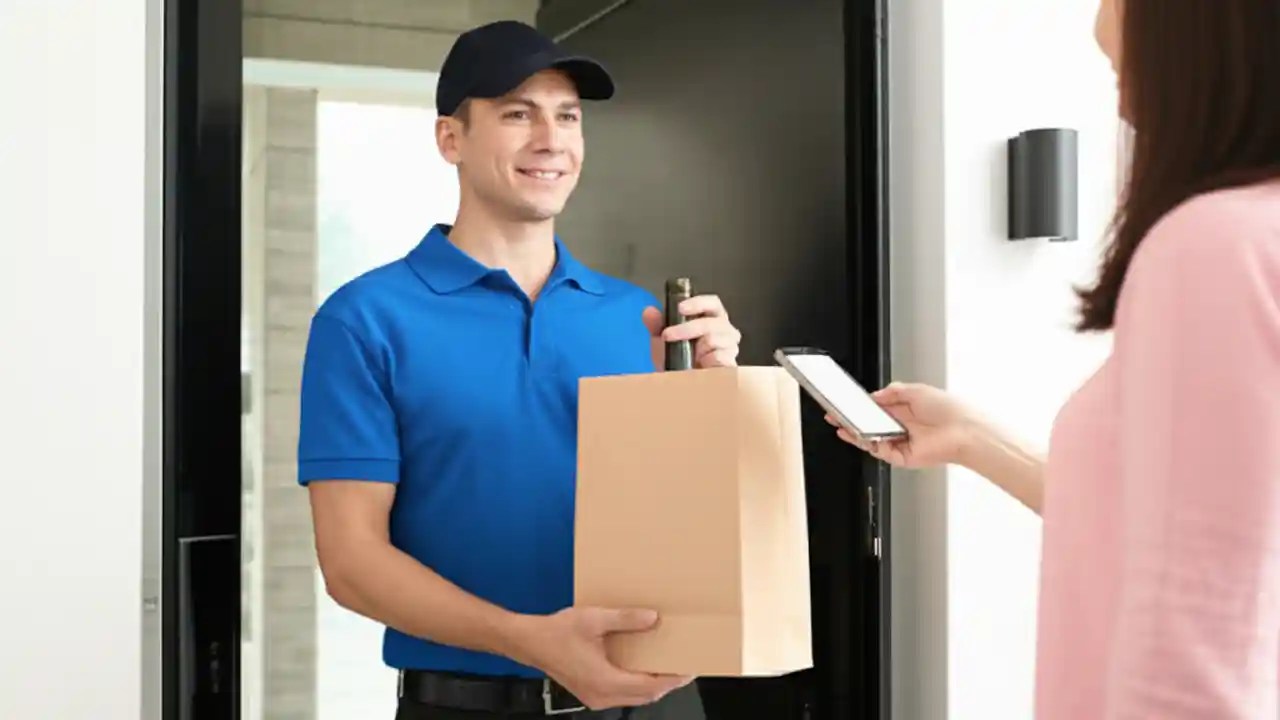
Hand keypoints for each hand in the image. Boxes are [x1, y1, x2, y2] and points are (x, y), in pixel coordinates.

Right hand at [513, 606, 693, 709]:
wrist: (529, 642)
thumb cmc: (556, 632)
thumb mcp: (594, 619)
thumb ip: (626, 619)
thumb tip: (653, 618)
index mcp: (605, 680)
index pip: (650, 686)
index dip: (673, 679)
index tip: (689, 668)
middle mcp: (602, 695)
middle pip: (646, 696)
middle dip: (667, 683)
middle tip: (684, 665)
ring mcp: (596, 698)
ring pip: (635, 698)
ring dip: (653, 685)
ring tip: (667, 665)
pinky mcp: (591, 694)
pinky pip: (623, 695)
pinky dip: (638, 685)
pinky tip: (642, 668)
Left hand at [642, 294, 741, 368]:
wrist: (681, 385)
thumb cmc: (677, 358)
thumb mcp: (662, 341)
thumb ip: (656, 325)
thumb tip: (649, 311)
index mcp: (711, 318)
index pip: (712, 303)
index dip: (699, 303)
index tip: (680, 308)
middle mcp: (725, 330)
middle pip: (712, 321)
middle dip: (687, 328)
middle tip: (667, 335)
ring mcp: (730, 347)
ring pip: (714, 338)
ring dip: (696, 346)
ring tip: (688, 356)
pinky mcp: (731, 364)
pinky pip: (720, 357)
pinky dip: (707, 360)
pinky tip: (700, 365)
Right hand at [826, 381, 979, 468]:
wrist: (964, 431)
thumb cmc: (949, 410)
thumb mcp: (917, 390)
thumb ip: (894, 391)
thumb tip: (876, 394)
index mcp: (905, 410)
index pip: (876, 409)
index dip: (859, 407)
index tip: (844, 404)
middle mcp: (902, 427)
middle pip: (870, 426)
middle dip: (850, 421)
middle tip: (834, 416)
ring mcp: (901, 443)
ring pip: (871, 440)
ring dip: (855, 434)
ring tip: (842, 426)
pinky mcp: (903, 457)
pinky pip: (880, 451)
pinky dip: (870, 443)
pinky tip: (864, 435)